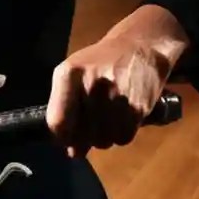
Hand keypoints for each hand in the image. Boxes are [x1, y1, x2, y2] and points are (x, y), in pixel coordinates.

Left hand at [45, 35, 175, 157]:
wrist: (140, 46)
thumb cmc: (100, 62)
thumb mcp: (74, 74)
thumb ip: (65, 109)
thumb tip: (74, 152)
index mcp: (68, 75)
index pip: (57, 122)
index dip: (62, 137)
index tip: (67, 139)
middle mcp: (91, 85)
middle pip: (82, 135)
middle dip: (85, 139)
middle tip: (92, 127)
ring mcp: (116, 96)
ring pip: (103, 140)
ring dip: (104, 137)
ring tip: (107, 120)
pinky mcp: (138, 106)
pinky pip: (124, 137)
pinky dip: (122, 134)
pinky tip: (122, 119)